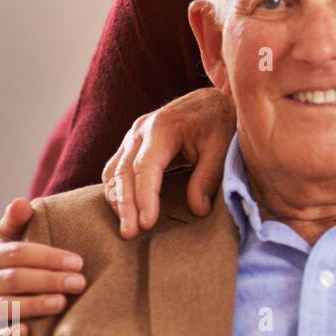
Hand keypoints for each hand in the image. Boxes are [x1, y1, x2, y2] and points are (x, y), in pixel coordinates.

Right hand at [0, 199, 83, 335]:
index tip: (78, 262)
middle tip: (80, 283)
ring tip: (62, 303)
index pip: (17, 253)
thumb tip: (23, 203)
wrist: (1, 290)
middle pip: (14, 280)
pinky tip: (27, 333)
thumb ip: (18, 220)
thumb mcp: (16, 237)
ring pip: (4, 307)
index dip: (48, 257)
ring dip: (34, 305)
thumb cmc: (18, 260)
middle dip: (49, 280)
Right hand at [101, 88, 235, 237]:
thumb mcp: (221, 146)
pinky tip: (125, 211)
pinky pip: (116, 170)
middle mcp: (140, 131)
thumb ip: (208, 176)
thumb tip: (197, 210)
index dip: (144, 198)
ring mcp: (132, 136)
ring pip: (113, 172)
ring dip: (117, 201)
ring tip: (126, 229)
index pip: (145, 168)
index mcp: (162, 128)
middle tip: (129, 234)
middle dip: (125, 206)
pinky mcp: (132, 145)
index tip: (147, 224)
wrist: (214, 100)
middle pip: (123, 173)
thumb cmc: (220, 122)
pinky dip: (117, 191)